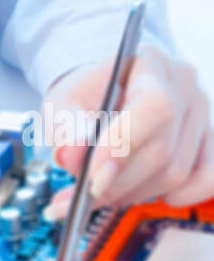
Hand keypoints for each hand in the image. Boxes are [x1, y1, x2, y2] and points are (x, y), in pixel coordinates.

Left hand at [42, 45, 213, 219]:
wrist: (106, 93)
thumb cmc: (86, 97)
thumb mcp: (62, 103)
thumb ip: (64, 127)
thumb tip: (70, 155)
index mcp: (149, 63)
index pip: (154, 106)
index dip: (125, 145)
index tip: (92, 176)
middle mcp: (184, 87)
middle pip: (161, 149)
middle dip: (117, 181)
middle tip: (81, 196)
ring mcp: (202, 116)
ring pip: (176, 172)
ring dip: (133, 192)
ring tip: (101, 191)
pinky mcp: (209, 143)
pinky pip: (206, 181)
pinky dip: (176, 196)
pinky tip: (145, 192)